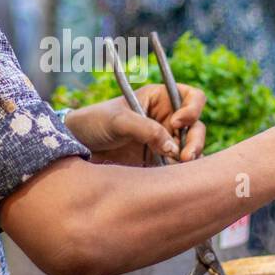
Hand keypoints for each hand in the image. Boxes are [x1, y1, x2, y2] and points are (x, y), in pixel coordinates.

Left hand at [63, 83, 206, 166]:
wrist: (77, 147)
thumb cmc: (94, 122)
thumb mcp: (117, 120)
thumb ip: (144, 129)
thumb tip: (171, 147)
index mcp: (160, 98)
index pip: (192, 98)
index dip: (192, 108)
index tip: (177, 122)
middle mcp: (167, 119)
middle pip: (196, 127)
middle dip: (195, 141)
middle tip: (185, 157)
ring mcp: (165, 141)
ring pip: (191, 149)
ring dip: (191, 158)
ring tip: (179, 166)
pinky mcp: (159, 161)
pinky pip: (178, 167)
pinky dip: (180, 172)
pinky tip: (172, 177)